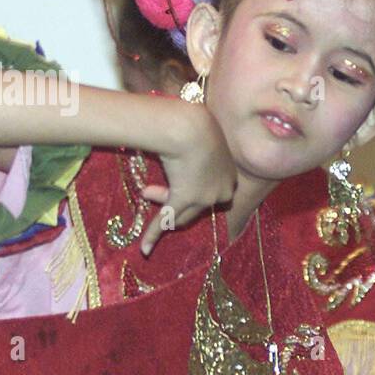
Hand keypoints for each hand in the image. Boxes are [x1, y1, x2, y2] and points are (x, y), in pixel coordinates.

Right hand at [141, 105, 236, 255]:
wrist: (190, 126)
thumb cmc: (196, 125)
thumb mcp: (206, 136)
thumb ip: (203, 144)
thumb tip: (195, 137)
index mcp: (230, 175)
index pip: (214, 193)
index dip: (196, 190)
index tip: (181, 181)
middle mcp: (222, 190)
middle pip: (198, 206)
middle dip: (175, 197)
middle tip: (154, 188)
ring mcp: (204, 198)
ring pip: (181, 211)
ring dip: (162, 203)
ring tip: (146, 192)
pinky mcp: (183, 200)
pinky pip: (166, 220)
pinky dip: (154, 235)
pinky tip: (144, 249)